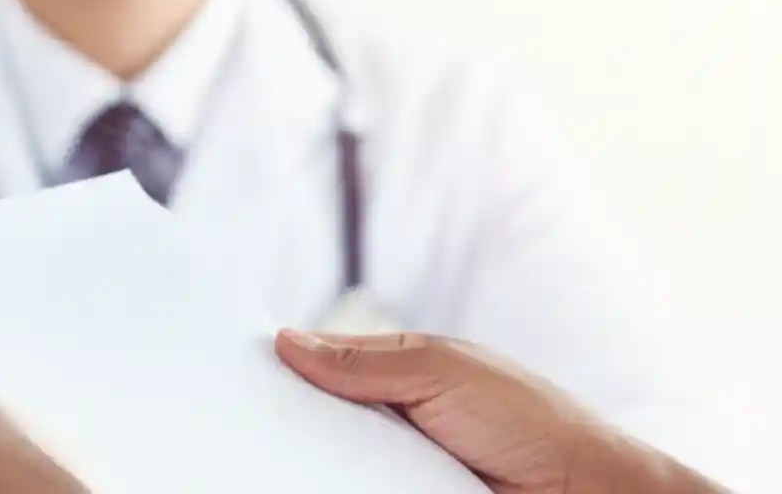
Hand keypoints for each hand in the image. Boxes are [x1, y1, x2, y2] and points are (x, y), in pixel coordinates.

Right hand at [275, 330, 726, 493]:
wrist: (584, 493)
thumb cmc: (529, 419)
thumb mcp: (442, 370)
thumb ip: (365, 360)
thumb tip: (288, 341)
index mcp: (401, 371)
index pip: (326, 361)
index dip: (283, 362)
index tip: (236, 365)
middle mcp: (394, 418)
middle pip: (319, 417)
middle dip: (283, 417)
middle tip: (234, 420)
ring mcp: (396, 467)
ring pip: (330, 462)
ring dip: (302, 460)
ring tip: (252, 458)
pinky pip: (349, 489)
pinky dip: (328, 484)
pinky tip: (297, 480)